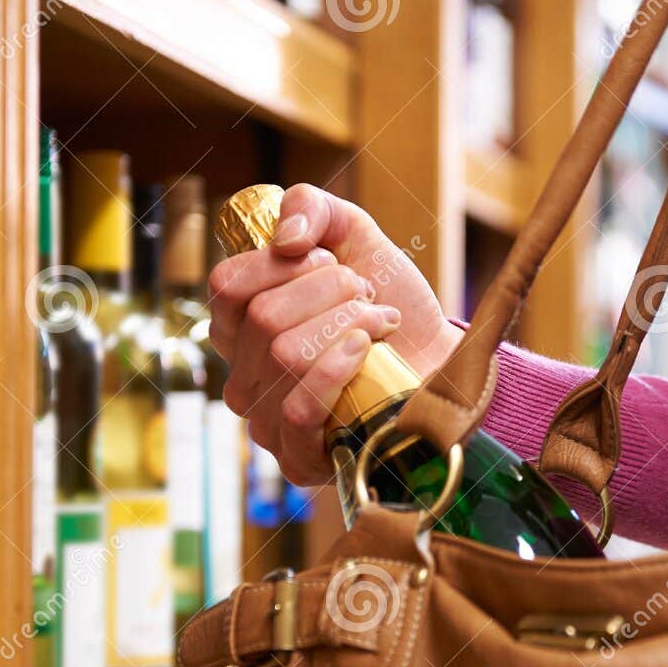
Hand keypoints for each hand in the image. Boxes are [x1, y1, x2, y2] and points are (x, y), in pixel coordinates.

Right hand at [209, 183, 461, 484]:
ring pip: (285, 355)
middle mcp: (242, 375)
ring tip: (378, 323)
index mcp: (237, 327)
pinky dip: (338, 368)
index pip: (229, 285)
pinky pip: (298, 408)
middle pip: (264, 317)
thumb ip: (311, 208)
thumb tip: (286, 238)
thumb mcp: (352, 236)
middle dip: (331, 291)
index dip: (287, 263)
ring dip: (348, 324)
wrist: (438, 358)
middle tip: (365, 296)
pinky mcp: (299, 458)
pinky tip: (367, 350)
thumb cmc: (389, 302)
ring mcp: (266, 422)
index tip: (330, 261)